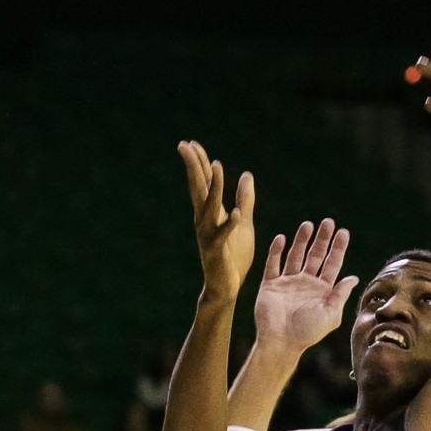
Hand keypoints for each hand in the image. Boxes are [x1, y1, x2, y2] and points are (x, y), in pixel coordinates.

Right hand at [179, 140, 254, 303]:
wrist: (227, 287)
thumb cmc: (233, 255)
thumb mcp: (243, 222)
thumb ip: (245, 199)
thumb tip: (246, 174)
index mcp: (211, 213)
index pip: (204, 183)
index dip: (199, 163)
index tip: (191, 143)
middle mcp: (205, 220)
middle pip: (199, 188)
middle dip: (193, 166)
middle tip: (184, 145)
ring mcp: (209, 235)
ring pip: (210, 206)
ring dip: (214, 186)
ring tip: (216, 165)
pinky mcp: (217, 250)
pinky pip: (224, 235)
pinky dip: (229, 224)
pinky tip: (235, 213)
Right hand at [254, 220, 358, 354]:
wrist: (281, 342)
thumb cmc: (308, 332)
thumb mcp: (331, 313)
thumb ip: (340, 294)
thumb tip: (354, 277)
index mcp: (323, 290)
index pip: (333, 264)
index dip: (338, 248)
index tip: (343, 232)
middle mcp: (306, 283)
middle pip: (316, 255)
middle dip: (322, 239)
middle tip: (328, 222)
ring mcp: (288, 283)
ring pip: (295, 255)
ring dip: (301, 240)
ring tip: (308, 224)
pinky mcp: (270, 285)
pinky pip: (273, 264)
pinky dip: (276, 251)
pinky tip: (282, 238)